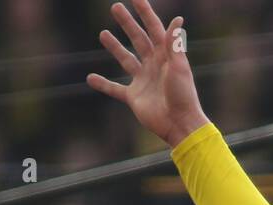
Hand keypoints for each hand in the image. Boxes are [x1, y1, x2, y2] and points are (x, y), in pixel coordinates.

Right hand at [87, 0, 208, 148]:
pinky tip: (90, 78)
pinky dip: (103, 84)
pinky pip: (115, 89)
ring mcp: (143, 81)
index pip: (154, 29)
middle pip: (138, 39)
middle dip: (127, 23)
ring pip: (126, 59)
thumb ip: (174, 44)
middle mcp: (154, 66)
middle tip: (115, 8)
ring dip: (115, 47)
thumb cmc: (183, 96)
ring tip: (103, 34)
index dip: (145, 12)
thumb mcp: (179, 68)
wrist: (180, 125)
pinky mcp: (134, 97)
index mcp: (166, 56)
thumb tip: (177, 19)